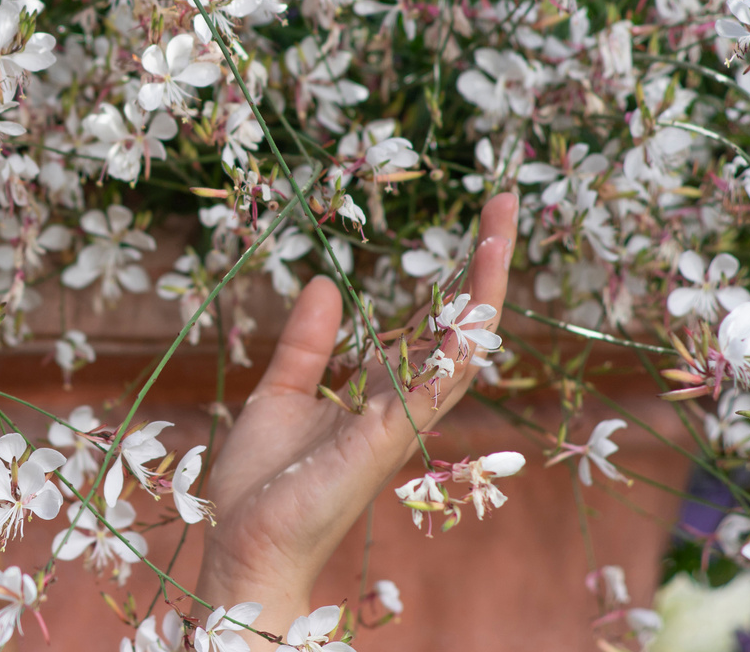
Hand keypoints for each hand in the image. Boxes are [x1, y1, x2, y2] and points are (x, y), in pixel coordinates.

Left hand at [195, 192, 518, 645]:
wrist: (243, 548)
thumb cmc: (263, 487)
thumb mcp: (282, 394)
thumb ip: (308, 345)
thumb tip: (328, 284)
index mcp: (379, 394)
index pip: (430, 323)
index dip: (454, 274)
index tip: (476, 222)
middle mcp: (402, 405)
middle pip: (459, 325)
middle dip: (484, 264)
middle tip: (506, 200)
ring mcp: (399, 424)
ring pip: (459, 347)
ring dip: (482, 290)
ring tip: (500, 230)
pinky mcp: (382, 442)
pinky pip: (430, 388)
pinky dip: (453, 347)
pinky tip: (472, 306)